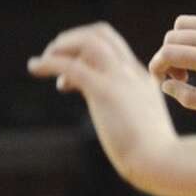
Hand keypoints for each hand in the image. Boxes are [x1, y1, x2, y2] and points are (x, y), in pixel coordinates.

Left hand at [28, 23, 181, 195]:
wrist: (161, 162)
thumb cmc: (153, 153)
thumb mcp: (144, 122)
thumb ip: (131, 112)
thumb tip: (115, 120)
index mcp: (140, 77)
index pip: (113, 45)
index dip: (87, 48)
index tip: (69, 74)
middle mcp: (130, 71)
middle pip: (101, 34)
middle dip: (73, 39)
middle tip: (54, 56)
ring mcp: (119, 78)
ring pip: (88, 41)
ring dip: (61, 46)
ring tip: (42, 60)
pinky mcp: (104, 91)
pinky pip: (72, 66)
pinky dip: (49, 62)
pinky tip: (34, 66)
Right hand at [149, 15, 195, 115]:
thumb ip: (191, 98)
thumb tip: (167, 85)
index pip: (169, 53)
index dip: (156, 67)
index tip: (160, 81)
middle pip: (173, 35)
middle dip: (167, 56)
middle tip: (182, 77)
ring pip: (186, 23)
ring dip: (180, 42)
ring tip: (194, 64)